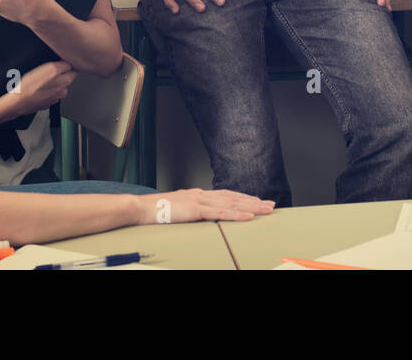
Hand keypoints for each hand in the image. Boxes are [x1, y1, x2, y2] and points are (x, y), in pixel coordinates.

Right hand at [8, 60, 75, 115]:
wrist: (18, 102)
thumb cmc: (31, 86)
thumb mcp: (50, 68)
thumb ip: (64, 65)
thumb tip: (70, 63)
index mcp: (66, 82)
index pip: (74, 69)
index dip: (68, 64)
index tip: (60, 61)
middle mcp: (62, 91)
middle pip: (64, 77)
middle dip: (58, 72)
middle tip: (46, 70)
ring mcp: (53, 98)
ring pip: (54, 85)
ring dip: (49, 81)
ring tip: (38, 79)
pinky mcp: (44, 102)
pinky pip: (46, 92)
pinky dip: (42, 89)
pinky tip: (35, 87)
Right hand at [135, 188, 275, 223]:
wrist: (141, 208)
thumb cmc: (155, 211)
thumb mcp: (177, 210)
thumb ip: (190, 211)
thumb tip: (200, 216)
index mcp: (197, 194)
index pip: (225, 195)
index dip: (242, 198)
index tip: (256, 201)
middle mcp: (202, 194)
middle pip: (233, 197)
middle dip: (253, 201)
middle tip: (270, 205)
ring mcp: (200, 200)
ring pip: (231, 203)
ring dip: (251, 206)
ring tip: (266, 209)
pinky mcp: (196, 209)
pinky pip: (220, 212)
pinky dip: (236, 213)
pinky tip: (248, 215)